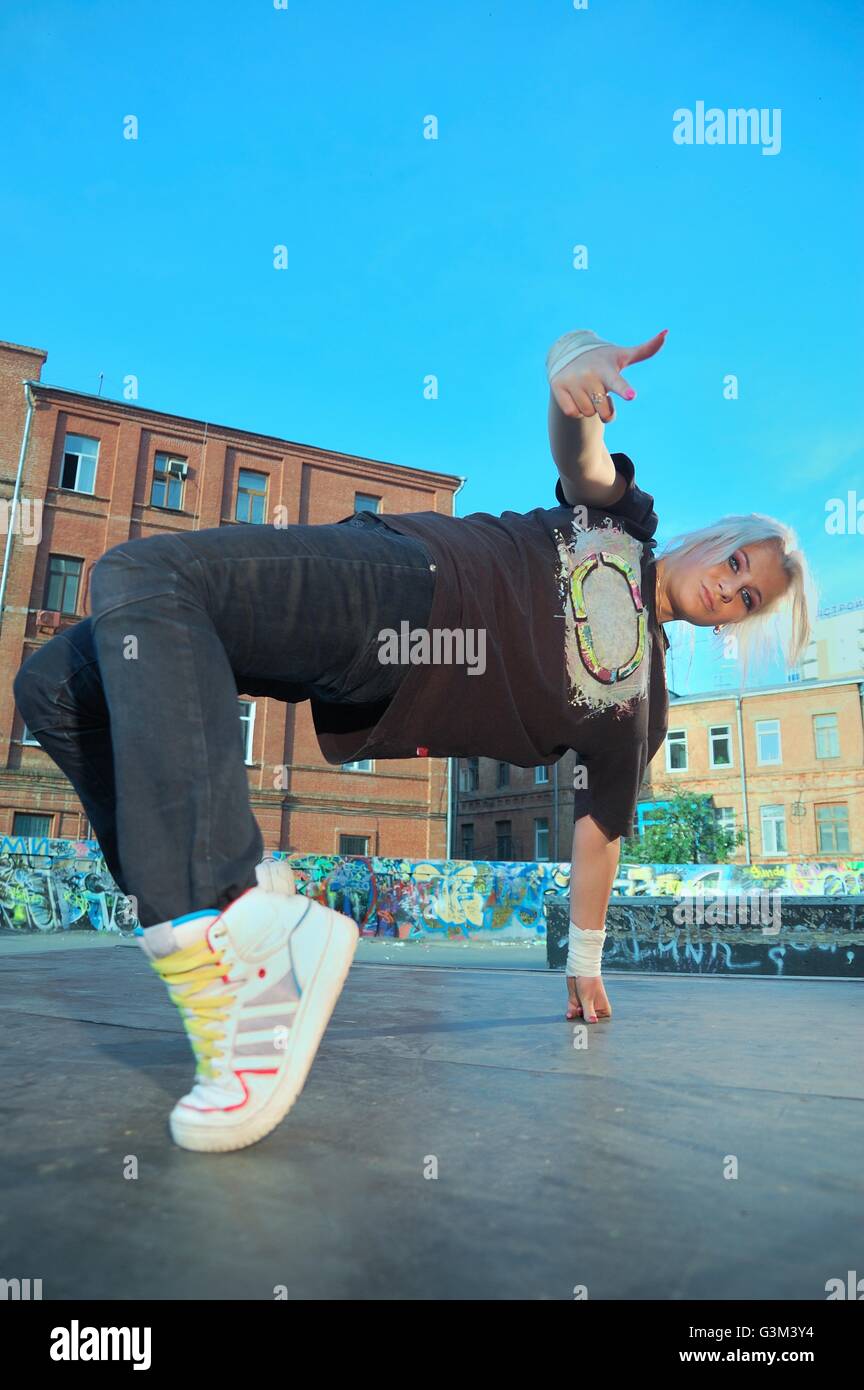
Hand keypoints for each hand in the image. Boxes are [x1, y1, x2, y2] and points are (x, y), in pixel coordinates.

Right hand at [550, 328, 667, 422]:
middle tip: (602, 396)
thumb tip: (666, 332)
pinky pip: (572, 413)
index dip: (623, 389)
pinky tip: (577, 395)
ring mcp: (572, 381)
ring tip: (588, 392)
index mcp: (606, 369)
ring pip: (587, 413)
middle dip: (606, 411)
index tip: (631, 395)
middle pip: (603, 411)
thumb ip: (646, 349)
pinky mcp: (558, 387)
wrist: (569, 355)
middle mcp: (589, 375)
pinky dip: (577, 409)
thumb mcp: (622, 356)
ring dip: (590, 409)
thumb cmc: (603, 360)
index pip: (617, 382)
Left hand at [565, 975, 612, 1023]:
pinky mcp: (576, 1002)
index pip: (598, 1021)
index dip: (592, 1022)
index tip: (588, 1023)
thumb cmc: (589, 982)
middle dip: (581, 1020)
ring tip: (573, 1013)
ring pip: (578, 1015)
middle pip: (587, 1019)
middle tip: (578, 1021)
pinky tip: (569, 1015)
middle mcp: (594, 1008)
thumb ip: (589, 1012)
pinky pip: (572, 1010)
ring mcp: (584, 1005)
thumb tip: (593, 1022)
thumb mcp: (588, 999)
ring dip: (575, 1016)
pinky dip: (570, 1012)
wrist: (579, 969)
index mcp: (603, 1009)